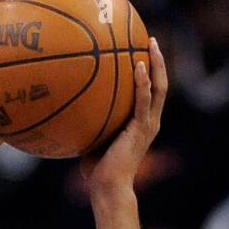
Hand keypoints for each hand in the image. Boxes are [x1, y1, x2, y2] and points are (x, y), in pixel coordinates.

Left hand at [83, 37, 168, 193]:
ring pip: (159, 87)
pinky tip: (138, 65)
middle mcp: (150, 121)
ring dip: (156, 64)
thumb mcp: (93, 140)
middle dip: (158, 60)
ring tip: (150, 43)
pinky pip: (144, 100)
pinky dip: (142, 82)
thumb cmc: (97, 171)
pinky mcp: (141, 128)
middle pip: (161, 84)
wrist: (108, 188)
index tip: (141, 52)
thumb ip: (89, 123)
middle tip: (150, 40)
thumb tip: (67, 108)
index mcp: (142, 124)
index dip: (150, 72)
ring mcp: (148, 124)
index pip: (151, 93)